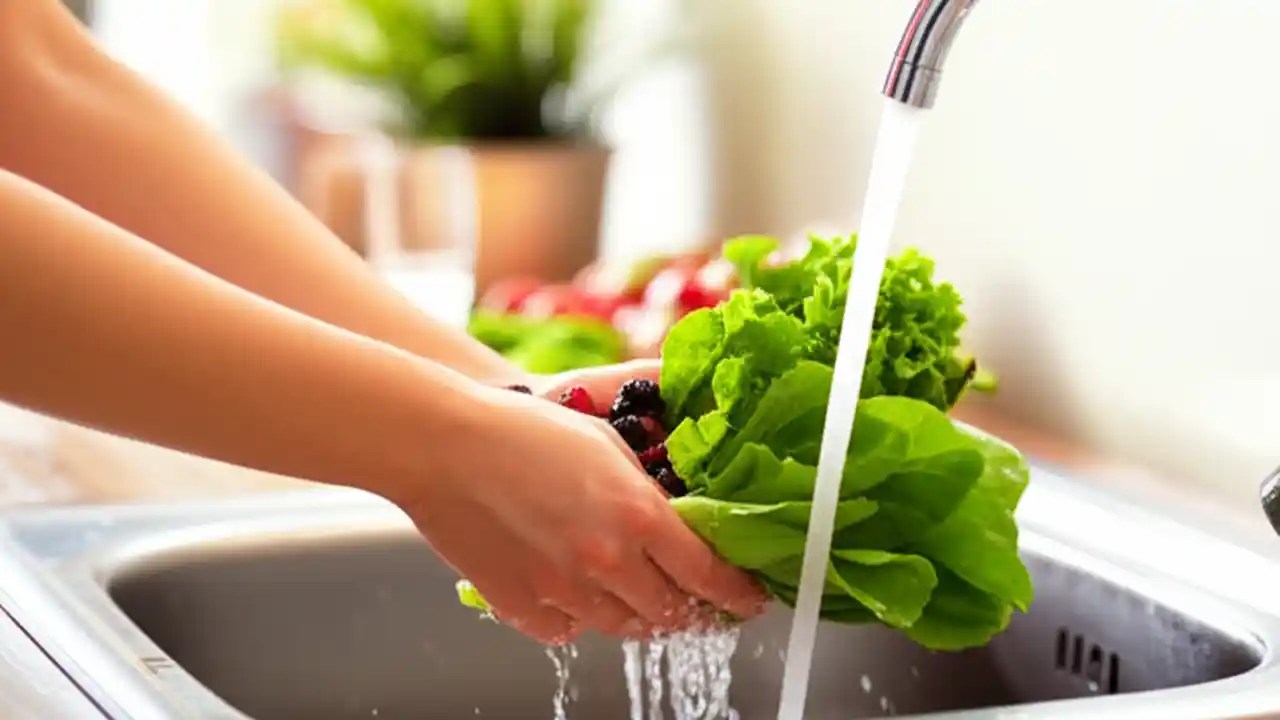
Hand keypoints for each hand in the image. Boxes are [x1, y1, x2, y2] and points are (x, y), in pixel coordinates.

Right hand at [392, 366, 766, 644]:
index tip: (750, 600)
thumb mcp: (607, 442)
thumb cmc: (522, 430)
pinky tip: (573, 588)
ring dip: (638, 613)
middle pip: (672, 614)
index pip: (710, 576)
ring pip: (623, 627)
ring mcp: (563, 590)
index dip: (739, 595)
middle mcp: (607, 560)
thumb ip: (646, 490)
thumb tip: (676, 519)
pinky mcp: (523, 607)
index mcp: (638, 514)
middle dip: (692, 609)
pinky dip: (579, 616)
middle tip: (696, 599)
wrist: (444, 445)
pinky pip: (568, 631)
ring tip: (634, 589)